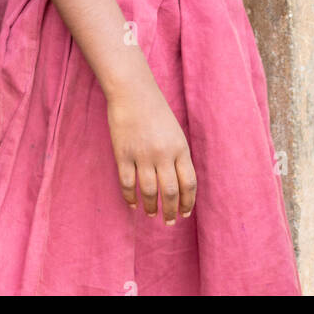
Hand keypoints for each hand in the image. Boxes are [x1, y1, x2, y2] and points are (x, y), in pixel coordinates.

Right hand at [107, 81, 196, 223]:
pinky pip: (128, 183)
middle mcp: (163, 153)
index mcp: (180, 147)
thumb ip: (177, 155)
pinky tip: (133, 204)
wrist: (131, 91)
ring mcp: (142, 154)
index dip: (188, 202)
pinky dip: (131, 197)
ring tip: (151, 214)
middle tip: (170, 221)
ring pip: (150, 191)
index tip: (186, 213)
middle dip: (172, 211)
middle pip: (171, 191)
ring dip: (151, 207)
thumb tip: (179, 184)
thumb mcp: (174, 131)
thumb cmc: (155, 110)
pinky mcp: (123, 154)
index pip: (189, 183)